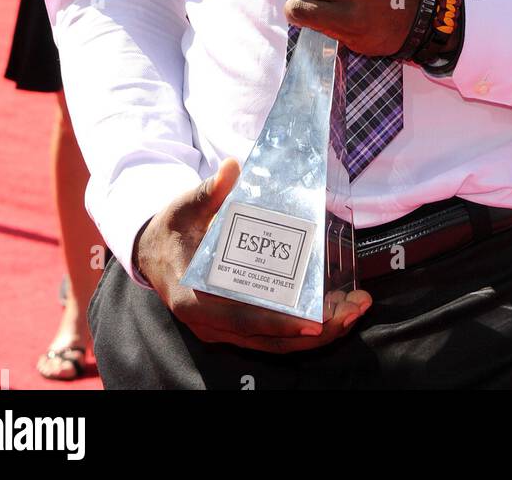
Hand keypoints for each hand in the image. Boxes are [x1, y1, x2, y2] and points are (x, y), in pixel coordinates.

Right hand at [135, 158, 372, 350]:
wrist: (154, 252)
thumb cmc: (173, 228)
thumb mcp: (186, 208)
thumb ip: (209, 192)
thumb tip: (231, 168)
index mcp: (193, 299)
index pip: (240, 319)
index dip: (277, 323)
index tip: (313, 322)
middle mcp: (210, 323)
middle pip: (268, 339)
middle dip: (315, 331)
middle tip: (354, 309)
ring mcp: (224, 329)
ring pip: (276, 342)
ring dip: (319, 332)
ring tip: (356, 308)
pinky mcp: (238, 326)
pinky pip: (275, 335)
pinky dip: (306, 327)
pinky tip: (337, 308)